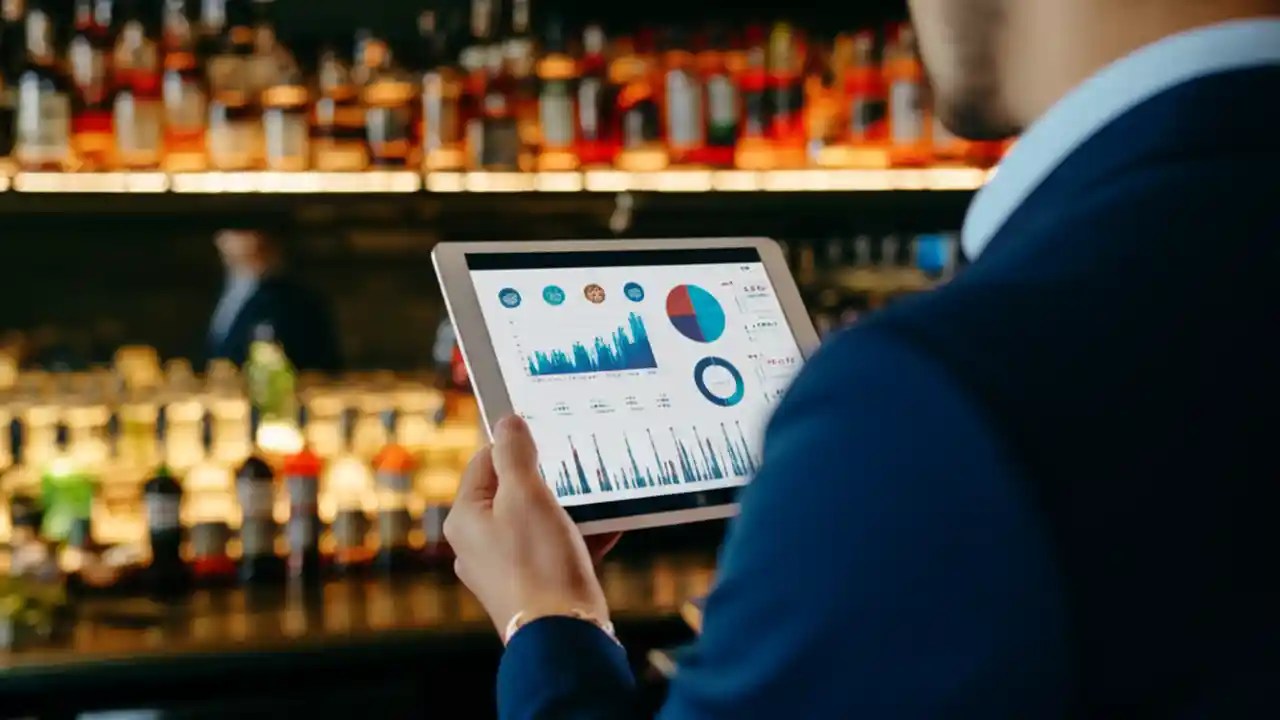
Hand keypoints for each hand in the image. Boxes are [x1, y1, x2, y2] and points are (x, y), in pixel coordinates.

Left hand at [445, 415, 620, 637]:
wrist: (563, 636)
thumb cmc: (539, 563)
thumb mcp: (526, 496)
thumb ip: (515, 454)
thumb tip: (507, 422)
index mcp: (465, 518)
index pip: (485, 462)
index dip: (516, 446)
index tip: (548, 436)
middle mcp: (477, 544)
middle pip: (512, 493)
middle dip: (548, 480)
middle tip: (576, 466)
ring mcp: (504, 569)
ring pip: (538, 522)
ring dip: (568, 508)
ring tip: (598, 496)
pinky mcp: (533, 587)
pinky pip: (556, 550)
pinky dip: (580, 536)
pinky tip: (610, 526)